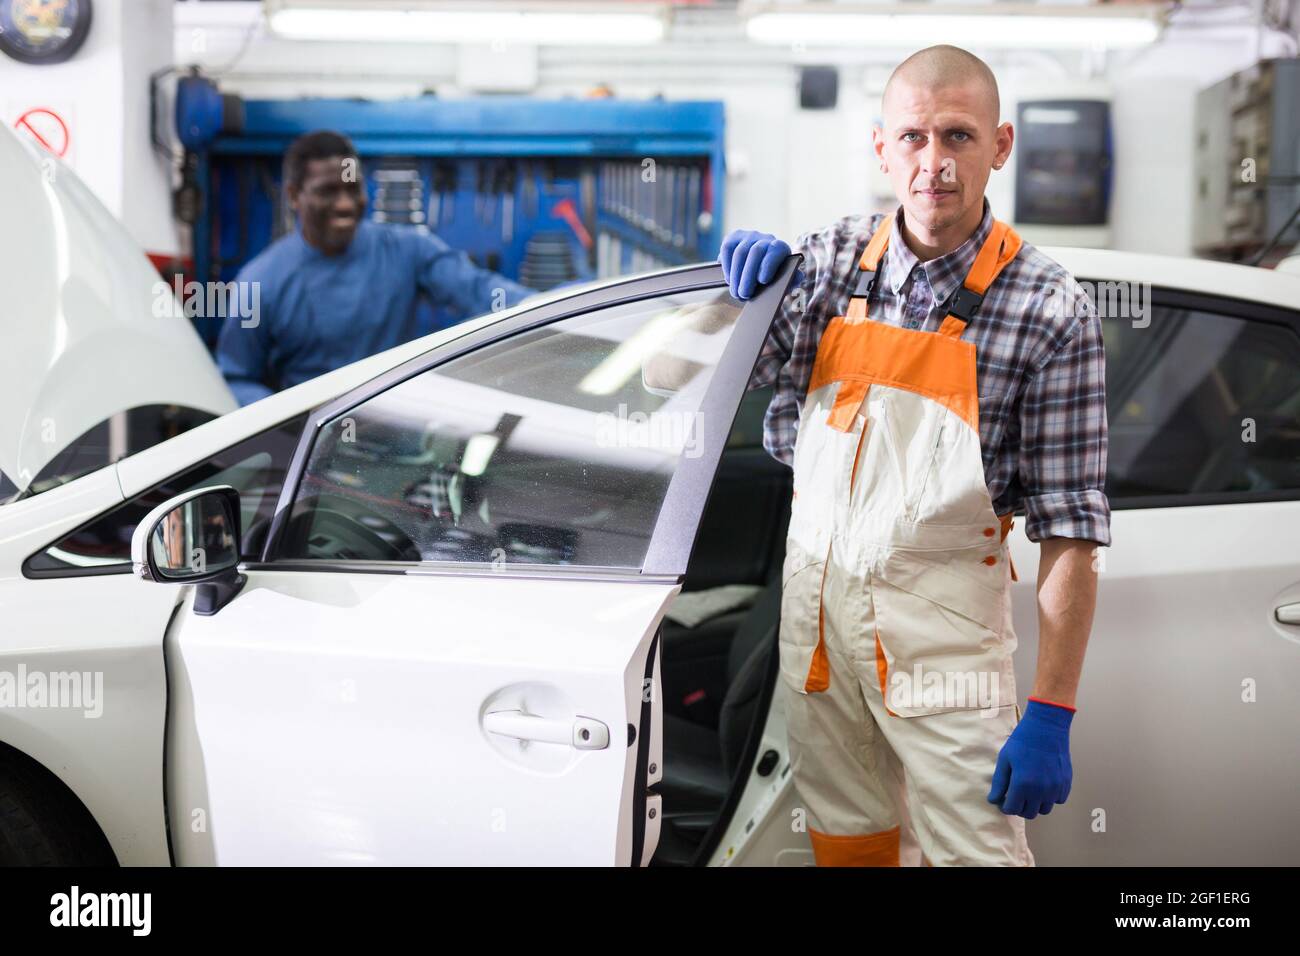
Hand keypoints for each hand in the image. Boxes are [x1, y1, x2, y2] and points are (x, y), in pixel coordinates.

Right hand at [719, 229, 791, 299]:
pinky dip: (726, 266)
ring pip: (740, 252)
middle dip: (748, 275)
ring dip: (736, 275)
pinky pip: (727, 249)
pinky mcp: (733, 238)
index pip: (776, 250)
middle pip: (755, 252)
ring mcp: (748, 237)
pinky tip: (729, 279)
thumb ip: (792, 279)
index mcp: (780, 247)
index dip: (769, 264)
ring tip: (735, 292)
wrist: (757, 269)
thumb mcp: (783, 280)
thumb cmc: (772, 277)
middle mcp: (765, 238)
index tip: (763, 281)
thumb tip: (798, 276)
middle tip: (744, 294)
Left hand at [987, 698, 1073, 818]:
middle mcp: (1040, 790)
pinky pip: (1058, 800)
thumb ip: (999, 782)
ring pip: (1044, 809)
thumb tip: (993, 800)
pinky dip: (1050, 797)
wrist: (1046, 727)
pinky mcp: (1066, 783)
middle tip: (1015, 795)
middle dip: (1019, 807)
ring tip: (1029, 790)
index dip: (1005, 806)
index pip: (1012, 809)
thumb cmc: (1022, 741)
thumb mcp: (1005, 759)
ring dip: (1035, 804)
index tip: (1003, 799)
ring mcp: (1055, 788)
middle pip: (1029, 813)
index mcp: (1022, 784)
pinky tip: (1043, 785)